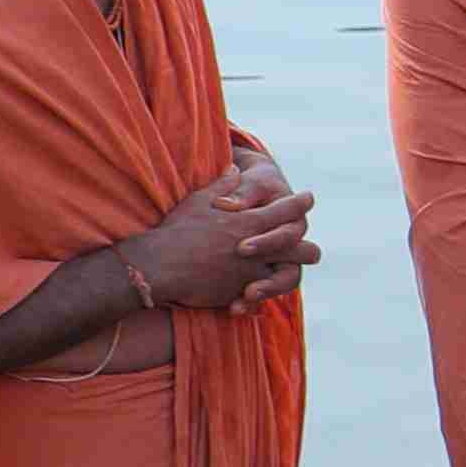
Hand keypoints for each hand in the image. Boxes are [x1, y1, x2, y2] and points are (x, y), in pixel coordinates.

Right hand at [129, 151, 315, 315]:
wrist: (157, 266)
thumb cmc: (176, 231)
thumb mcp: (199, 201)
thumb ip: (223, 187)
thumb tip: (234, 169)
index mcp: (249, 221)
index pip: (287, 210)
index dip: (300, 203)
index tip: (308, 198)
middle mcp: (257, 248)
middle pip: (300, 247)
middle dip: (304, 247)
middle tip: (303, 246)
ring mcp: (251, 272)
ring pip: (289, 275)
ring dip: (289, 273)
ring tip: (286, 270)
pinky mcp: (239, 293)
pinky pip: (262, 297)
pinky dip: (260, 296)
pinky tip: (254, 294)